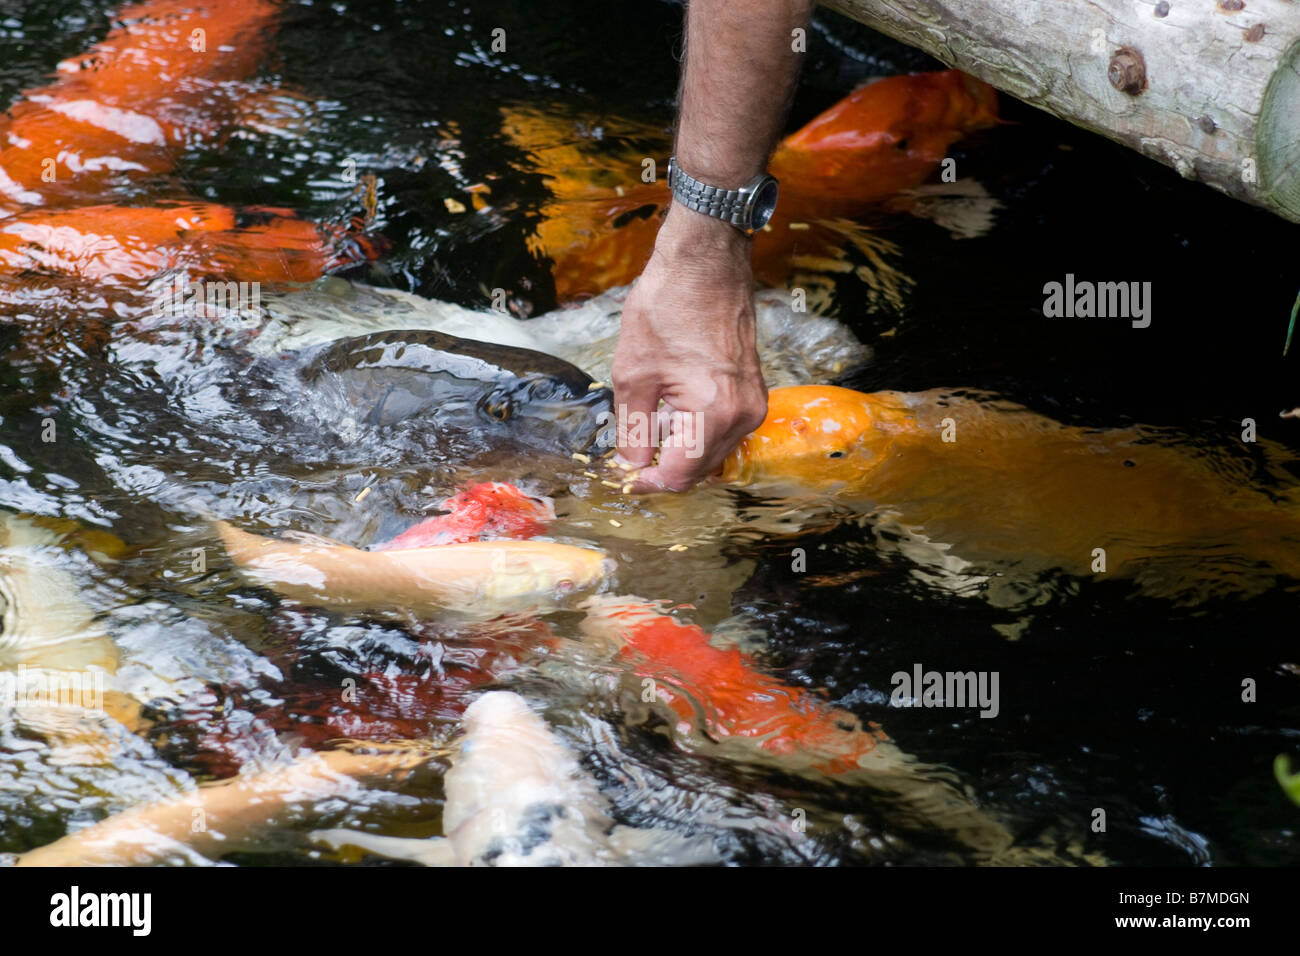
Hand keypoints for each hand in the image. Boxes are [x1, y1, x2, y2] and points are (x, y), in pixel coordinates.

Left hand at [611, 209, 767, 491]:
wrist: (705, 261)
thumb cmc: (668, 305)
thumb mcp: (634, 373)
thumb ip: (632, 430)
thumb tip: (630, 467)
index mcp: (714, 413)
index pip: (679, 475)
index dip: (646, 482)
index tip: (622, 478)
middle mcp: (743, 415)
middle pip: (699, 470)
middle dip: (662, 471)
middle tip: (627, 462)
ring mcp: (753, 404)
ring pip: (712, 453)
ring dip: (680, 454)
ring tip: (645, 437)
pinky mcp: (752, 391)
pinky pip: (722, 431)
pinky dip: (696, 435)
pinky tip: (670, 418)